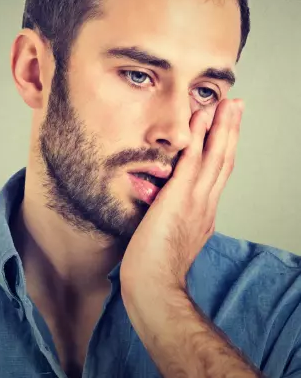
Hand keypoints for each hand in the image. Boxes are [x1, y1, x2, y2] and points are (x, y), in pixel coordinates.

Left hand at [120, 98, 243, 299]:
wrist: (154, 286)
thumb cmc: (156, 267)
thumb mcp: (173, 236)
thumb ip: (176, 217)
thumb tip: (170, 206)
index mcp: (204, 211)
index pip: (218, 173)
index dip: (225, 148)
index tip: (227, 129)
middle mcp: (205, 203)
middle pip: (224, 159)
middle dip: (231, 130)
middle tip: (236, 106)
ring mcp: (195, 199)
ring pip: (215, 156)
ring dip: (222, 127)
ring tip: (227, 104)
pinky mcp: (179, 197)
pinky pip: (192, 161)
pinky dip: (199, 137)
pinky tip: (201, 118)